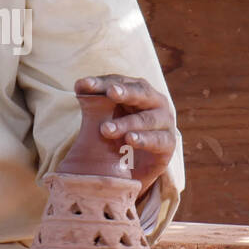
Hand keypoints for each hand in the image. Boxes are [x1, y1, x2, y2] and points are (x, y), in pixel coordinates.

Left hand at [74, 74, 177, 196]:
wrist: (136, 167)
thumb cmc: (119, 135)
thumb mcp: (106, 118)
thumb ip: (95, 104)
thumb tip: (80, 86)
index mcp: (138, 90)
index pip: (120, 82)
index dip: (102, 82)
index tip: (83, 85)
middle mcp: (155, 101)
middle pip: (141, 92)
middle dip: (126, 92)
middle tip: (110, 93)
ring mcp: (164, 122)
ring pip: (147, 119)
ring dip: (127, 123)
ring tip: (106, 129)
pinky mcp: (168, 144)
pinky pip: (158, 140)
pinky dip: (144, 140)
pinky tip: (130, 140)